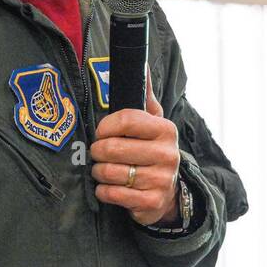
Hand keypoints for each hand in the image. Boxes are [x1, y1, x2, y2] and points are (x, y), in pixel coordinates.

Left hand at [90, 72, 180, 226]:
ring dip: (99, 172)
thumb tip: (143, 64)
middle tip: (98, 153)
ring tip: (102, 170)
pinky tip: (109, 187)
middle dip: (98, 151)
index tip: (101, 132)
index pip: (126, 119)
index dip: (105, 126)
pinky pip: (113, 194)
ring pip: (110, 172)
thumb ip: (144, 95)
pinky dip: (104, 191)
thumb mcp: (152, 122)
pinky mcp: (152, 202)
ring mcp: (161, 179)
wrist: (168, 192)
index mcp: (165, 130)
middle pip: (113, 148)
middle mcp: (167, 154)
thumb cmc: (151, 150)